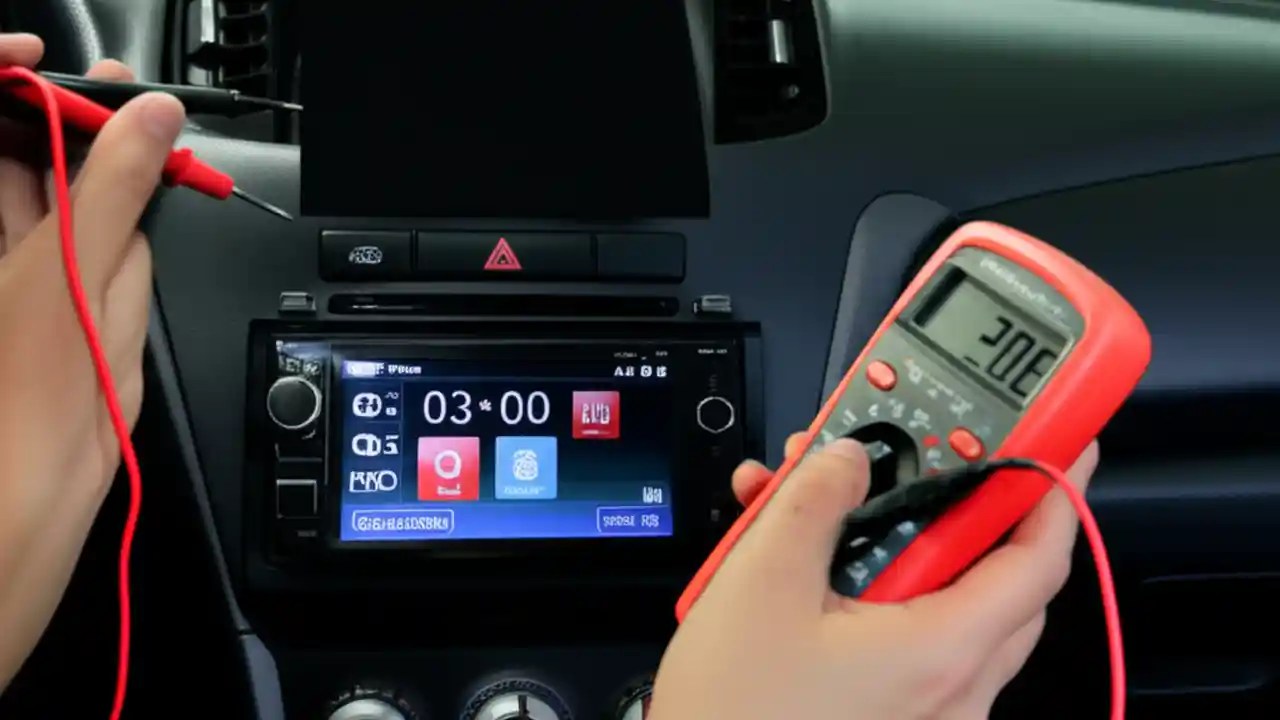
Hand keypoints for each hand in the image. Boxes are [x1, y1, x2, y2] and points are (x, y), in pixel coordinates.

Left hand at [0, 34, 185, 688]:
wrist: (40, 480)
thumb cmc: (27, 389)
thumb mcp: (76, 264)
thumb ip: (115, 180)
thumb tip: (152, 119)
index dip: (16, 82)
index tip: (58, 64)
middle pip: (20, 150)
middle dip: (73, 120)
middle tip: (127, 102)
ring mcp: (24, 265)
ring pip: (64, 187)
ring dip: (106, 173)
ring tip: (138, 158)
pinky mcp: (65, 294)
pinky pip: (95, 235)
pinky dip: (122, 224)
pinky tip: (137, 220)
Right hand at [650, 433, 1098, 718]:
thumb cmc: (734, 715)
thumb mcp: (759, 583)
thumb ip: (813, 502)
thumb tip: (850, 457)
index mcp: (940, 652)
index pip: (1036, 560)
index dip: (1052, 491)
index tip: (1055, 445)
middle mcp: (951, 692)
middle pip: (994, 580)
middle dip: (957, 510)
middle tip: (924, 463)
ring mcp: (927, 715)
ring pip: (944, 609)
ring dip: (895, 548)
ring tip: (820, 511)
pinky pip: (910, 645)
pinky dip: (873, 596)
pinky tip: (805, 570)